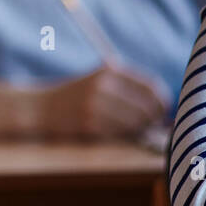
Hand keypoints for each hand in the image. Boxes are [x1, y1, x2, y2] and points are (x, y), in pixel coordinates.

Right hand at [38, 64, 170, 138]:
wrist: (40, 107)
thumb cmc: (77, 96)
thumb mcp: (100, 80)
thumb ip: (129, 87)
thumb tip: (165, 107)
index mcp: (109, 70)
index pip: (150, 86)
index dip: (162, 101)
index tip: (163, 110)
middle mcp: (102, 85)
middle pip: (145, 107)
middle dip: (152, 119)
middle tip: (150, 125)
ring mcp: (94, 106)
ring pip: (135, 123)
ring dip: (139, 130)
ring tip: (134, 129)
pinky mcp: (88, 124)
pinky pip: (119, 133)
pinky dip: (124, 136)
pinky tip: (118, 133)